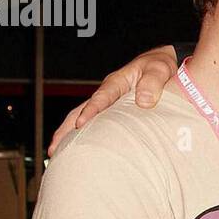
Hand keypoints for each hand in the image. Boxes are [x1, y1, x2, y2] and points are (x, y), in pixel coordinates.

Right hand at [48, 44, 178, 154]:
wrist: (163, 64)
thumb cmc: (160, 66)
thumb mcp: (160, 69)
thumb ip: (152, 82)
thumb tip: (143, 101)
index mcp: (117, 82)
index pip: (101, 98)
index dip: (91, 111)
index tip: (81, 124)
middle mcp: (108, 93)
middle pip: (81, 110)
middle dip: (66, 128)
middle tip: (54, 147)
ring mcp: (108, 104)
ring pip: (82, 118)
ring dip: (68, 134)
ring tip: (55, 153)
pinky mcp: (113, 112)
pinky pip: (96, 124)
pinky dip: (84, 135)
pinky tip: (77, 149)